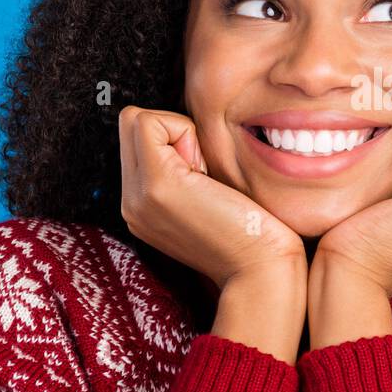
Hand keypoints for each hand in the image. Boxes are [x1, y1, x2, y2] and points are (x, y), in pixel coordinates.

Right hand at [117, 105, 306, 289]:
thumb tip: (187, 132)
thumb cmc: (252, 231)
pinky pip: (149, 122)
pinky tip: (206, 175)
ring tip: (206, 177)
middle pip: (130, 124)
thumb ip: (185, 169)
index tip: (204, 173)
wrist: (261, 271)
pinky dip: (183, 132)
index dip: (173, 138)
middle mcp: (131, 202)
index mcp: (142, 205)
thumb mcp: (206, 197)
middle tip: (204, 170)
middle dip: (171, 131)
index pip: (135, 138)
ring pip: (137, 120)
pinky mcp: (156, 186)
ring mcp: (137, 196)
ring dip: (179, 134)